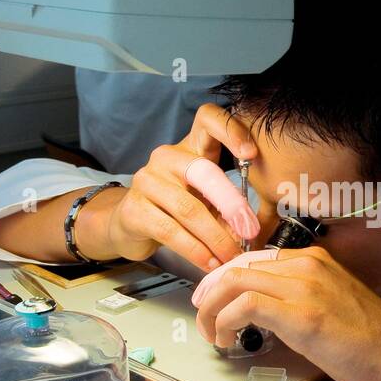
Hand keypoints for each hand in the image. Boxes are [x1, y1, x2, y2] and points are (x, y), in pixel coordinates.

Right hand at [98, 103, 257, 270]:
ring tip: (232, 256)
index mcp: (189, 146)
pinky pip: (171, 232)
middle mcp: (165, 157)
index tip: (251, 154)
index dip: (231, 130)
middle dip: (232, 204)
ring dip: (215, 238)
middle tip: (250, 230)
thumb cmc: (174, 208)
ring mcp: (146, 181)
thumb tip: (248, 229)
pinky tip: (209, 262)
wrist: (129, 224)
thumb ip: (227, 209)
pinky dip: (195, 251)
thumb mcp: (206, 201)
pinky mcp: (134, 210)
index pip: (207, 118)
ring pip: (188, 209)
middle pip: (203, 171)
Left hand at [193, 245, 380, 380]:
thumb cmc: (375, 342)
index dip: (224, 278)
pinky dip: (226, 322)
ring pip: (234, 282)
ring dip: (212, 310)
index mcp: (315, 261)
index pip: (253, 258)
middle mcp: (307, 266)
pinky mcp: (301, 313)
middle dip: (209, 292)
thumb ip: (301, 300)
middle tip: (201, 315)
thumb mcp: (333, 306)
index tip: (212, 297)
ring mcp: (304, 287)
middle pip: (237, 266)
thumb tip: (268, 314)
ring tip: (211, 333)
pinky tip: (228, 340)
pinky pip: (245, 306)